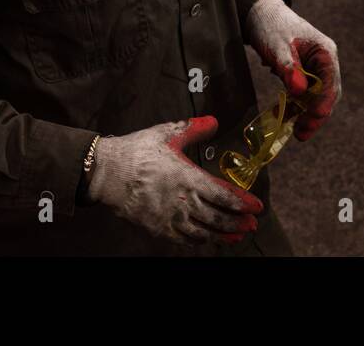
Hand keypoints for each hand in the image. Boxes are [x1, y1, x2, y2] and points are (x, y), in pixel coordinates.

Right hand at [87, 116, 263, 245]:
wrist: (107, 173)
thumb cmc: (137, 152)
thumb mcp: (166, 134)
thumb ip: (193, 128)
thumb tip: (214, 121)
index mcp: (187, 178)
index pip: (223, 194)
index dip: (243, 202)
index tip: (257, 207)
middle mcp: (182, 202)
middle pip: (218, 218)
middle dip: (238, 223)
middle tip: (252, 225)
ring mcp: (170, 219)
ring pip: (204, 233)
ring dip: (223, 235)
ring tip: (237, 236)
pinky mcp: (158, 229)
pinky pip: (184, 240)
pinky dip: (200, 241)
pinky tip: (207, 239)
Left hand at [245, 0, 341, 140]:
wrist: (261, 15)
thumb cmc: (271, 27)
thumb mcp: (278, 46)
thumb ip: (289, 68)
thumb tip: (300, 92)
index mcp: (325, 52)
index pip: (331, 82)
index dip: (323, 102)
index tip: (313, 118)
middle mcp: (325, 61)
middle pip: (327, 94)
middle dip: (316, 115)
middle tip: (302, 133)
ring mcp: (316, 68)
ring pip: (317, 97)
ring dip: (307, 114)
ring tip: (296, 132)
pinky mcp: (305, 73)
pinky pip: (305, 94)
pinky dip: (297, 106)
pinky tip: (285, 116)